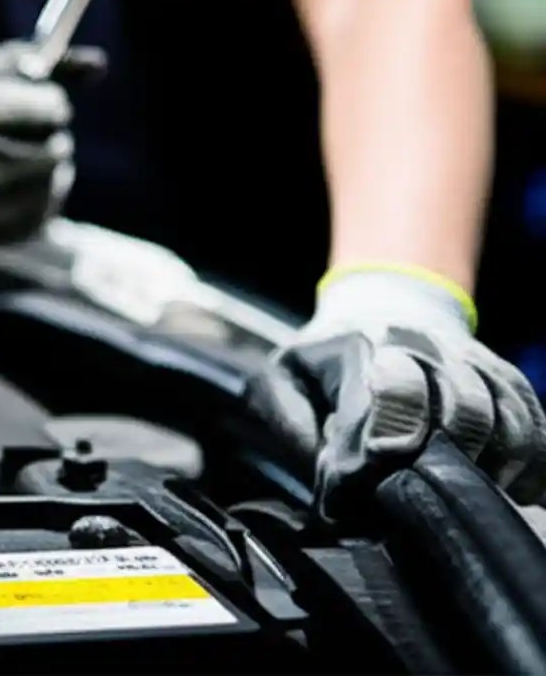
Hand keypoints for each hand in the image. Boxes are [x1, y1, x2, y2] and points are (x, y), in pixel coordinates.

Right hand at [0, 41, 105, 244]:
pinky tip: (27, 186)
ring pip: (50, 187)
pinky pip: (40, 218)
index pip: (48, 110)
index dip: (55, 105)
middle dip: (56, 140)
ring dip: (55, 171)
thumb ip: (50, 60)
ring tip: (34, 160)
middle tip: (42, 137)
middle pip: (53, 153)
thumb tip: (100, 66)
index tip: (51, 105)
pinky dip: (45, 200)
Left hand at [249, 268, 545, 520]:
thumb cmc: (327, 356)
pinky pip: (532, 421)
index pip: (386, 402)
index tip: (354, 490)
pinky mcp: (503, 378)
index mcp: (365, 349)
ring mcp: (472, 362)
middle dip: (439, 462)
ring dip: (488, 467)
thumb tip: (326, 481)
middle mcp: (427, 349)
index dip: (374, 452)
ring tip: (457, 499)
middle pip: (462, 410)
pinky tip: (512, 490)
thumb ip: (291, 424)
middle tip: (412, 500)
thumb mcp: (285, 376)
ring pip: (505, 418)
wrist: (385, 305)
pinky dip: (529, 461)